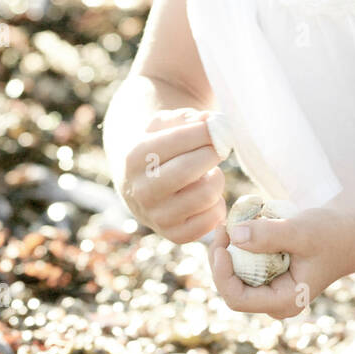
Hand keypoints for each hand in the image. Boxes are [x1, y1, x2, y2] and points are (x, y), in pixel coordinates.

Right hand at [116, 107, 226, 243]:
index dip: (205, 132)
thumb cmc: (158, 146)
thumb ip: (188, 118)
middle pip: (190, 169)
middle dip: (212, 154)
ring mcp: (157, 217)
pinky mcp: (174, 235)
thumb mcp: (164, 124)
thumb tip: (213, 122)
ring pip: (205, 195)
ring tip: (209, 172)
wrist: (138, 183)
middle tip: (218, 148)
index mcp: (135, 158)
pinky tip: (208, 194)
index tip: (218, 128)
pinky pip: (211, 220)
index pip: (178, 140)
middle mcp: (142, 190)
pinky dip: (218, 205)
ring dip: (217, 179)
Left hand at [208, 206, 354, 319]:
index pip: (237, 298)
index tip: (222, 243)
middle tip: (223, 227)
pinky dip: (241, 247)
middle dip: (222, 259)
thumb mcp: (301, 232)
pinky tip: (244, 226)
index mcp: (284, 301)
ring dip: (229, 252)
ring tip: (232, 223)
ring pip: (237, 277)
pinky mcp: (272, 276)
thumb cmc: (332, 235)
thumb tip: (234, 236)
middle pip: (232, 289)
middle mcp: (275, 301)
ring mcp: (273, 290)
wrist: (353, 235)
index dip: (222, 273)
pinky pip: (247, 266)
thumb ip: (269, 235)